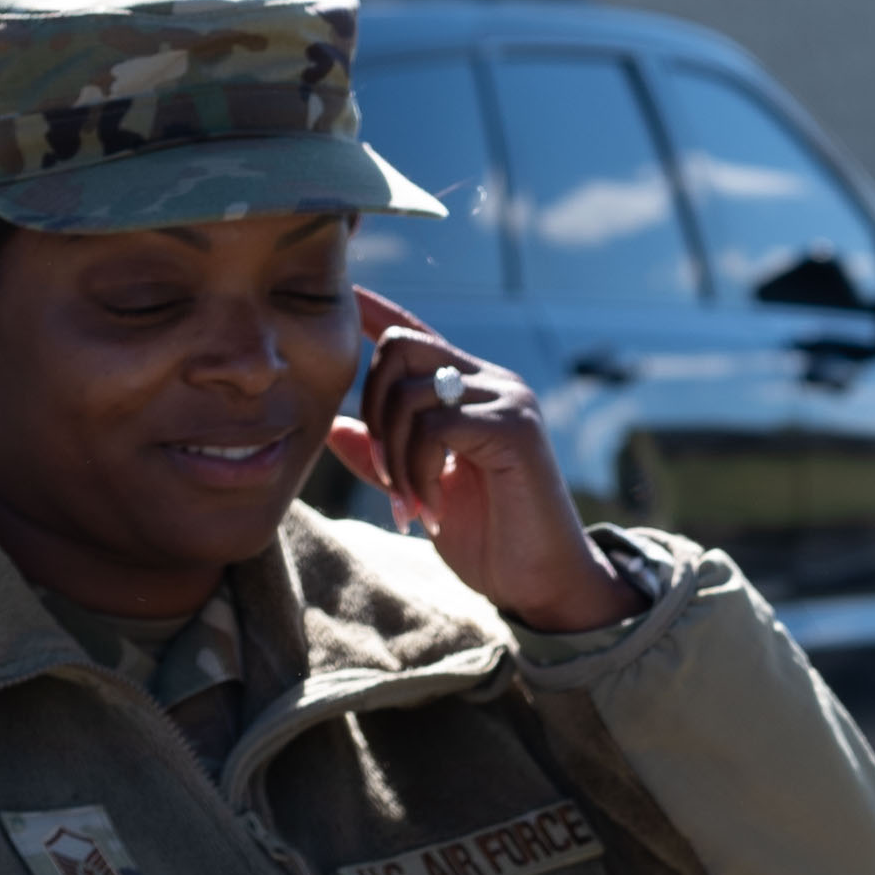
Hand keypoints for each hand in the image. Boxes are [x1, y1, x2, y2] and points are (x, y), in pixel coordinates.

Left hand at [327, 293, 639, 633]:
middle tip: (384, 476)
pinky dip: (419, 472)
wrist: (543, 583)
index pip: (419, 334)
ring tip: (410, 505)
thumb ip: (383, 456)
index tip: (347, 290)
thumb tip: (331, 425)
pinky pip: (435, 427)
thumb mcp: (422, 492)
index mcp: (469, 393)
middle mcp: (491, 383)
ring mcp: (506, 400)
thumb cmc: (490, 541)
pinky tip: (433, 509)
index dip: (380, 312)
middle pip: (400, 348)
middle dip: (371, 409)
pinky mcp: (514, 428)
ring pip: (410, 393)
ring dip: (394, 457)